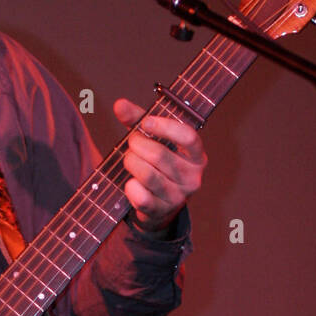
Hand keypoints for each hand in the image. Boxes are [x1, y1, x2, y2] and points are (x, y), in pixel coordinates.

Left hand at [113, 98, 207, 231]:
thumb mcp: (153, 140)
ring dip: (132, 163)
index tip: (146, 122)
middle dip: (138, 146)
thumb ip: (137, 120)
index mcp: (196, 155)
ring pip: (148, 175)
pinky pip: (141, 197)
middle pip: (160, 155)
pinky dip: (130, 187)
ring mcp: (179, 196)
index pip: (188, 137)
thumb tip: (120, 104)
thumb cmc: (157, 165)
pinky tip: (130, 183)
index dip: (166, 127)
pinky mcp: (162, 211)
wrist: (159, 207)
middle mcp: (192, 177)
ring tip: (129, 160)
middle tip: (131, 143)